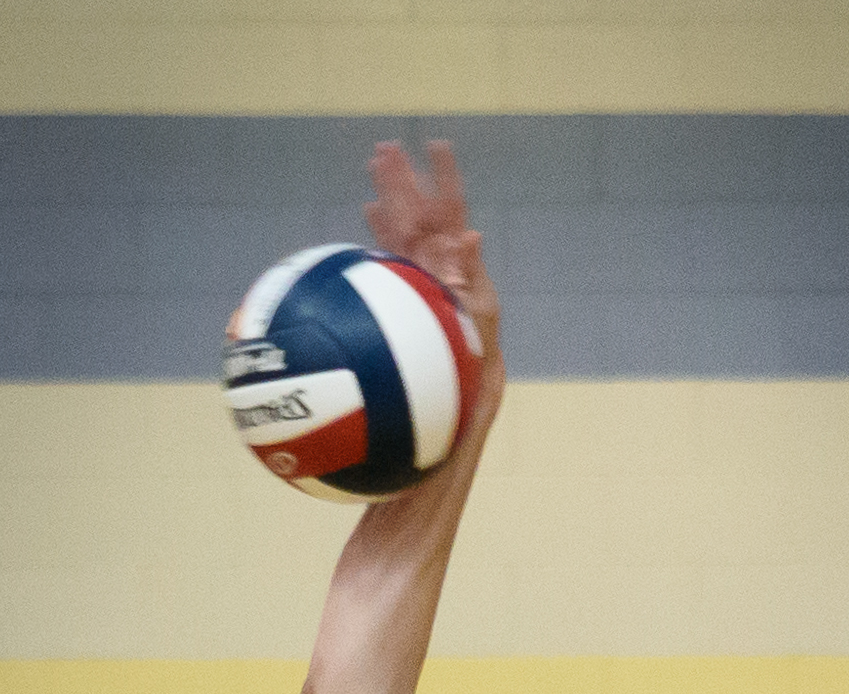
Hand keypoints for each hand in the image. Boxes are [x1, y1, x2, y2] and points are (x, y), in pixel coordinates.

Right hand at [366, 141, 500, 370]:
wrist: (460, 391)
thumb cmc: (476, 355)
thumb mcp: (479, 313)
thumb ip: (471, 276)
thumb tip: (471, 236)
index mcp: (461, 263)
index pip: (453, 213)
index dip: (446, 179)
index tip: (437, 146)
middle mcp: (440, 263)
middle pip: (421, 213)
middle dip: (406, 180)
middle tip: (387, 147)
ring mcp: (420, 276)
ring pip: (403, 228)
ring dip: (389, 197)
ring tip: (374, 164)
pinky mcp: (404, 293)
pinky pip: (390, 255)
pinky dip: (380, 233)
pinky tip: (369, 210)